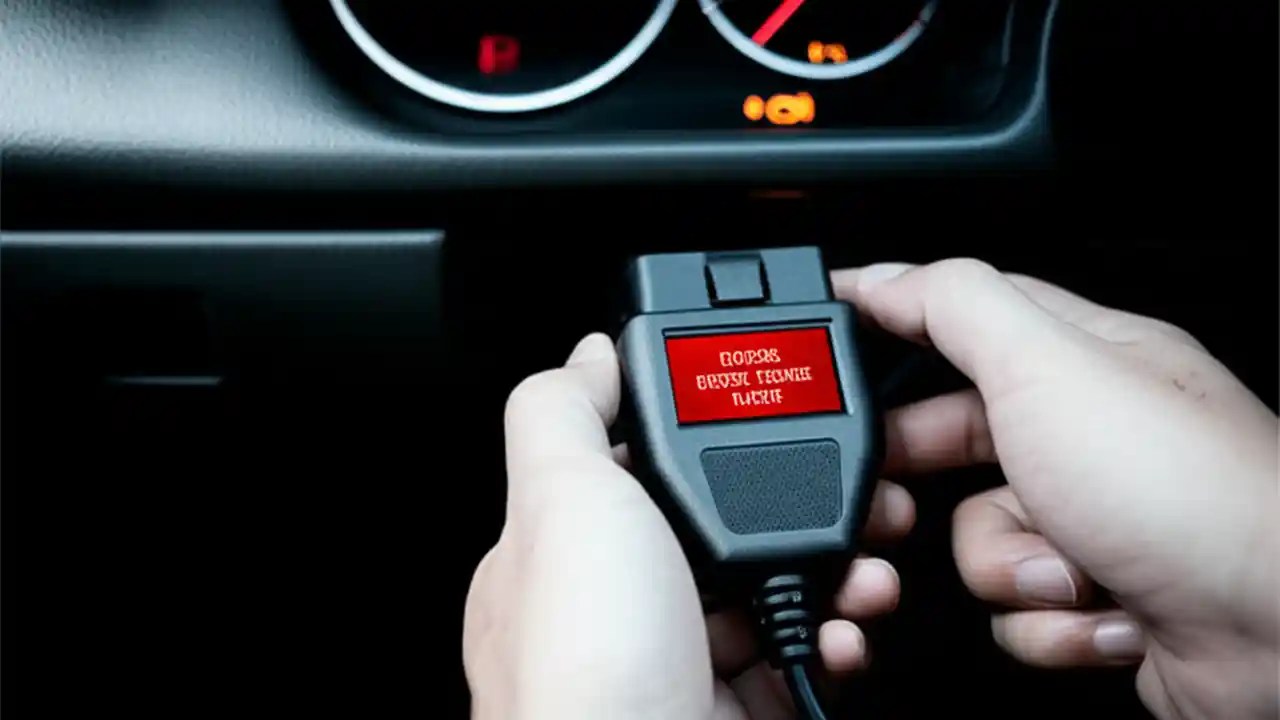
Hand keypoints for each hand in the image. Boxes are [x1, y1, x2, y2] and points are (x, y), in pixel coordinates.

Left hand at [463, 334, 914, 718]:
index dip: (704, 440)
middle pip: (717, 531)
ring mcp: (672, 666)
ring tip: (870, 567)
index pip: (635, 468)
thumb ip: (565, 415)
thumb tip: (589, 356)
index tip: (770, 418)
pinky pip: (796, 663)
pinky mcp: (729, 716)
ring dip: (835, 570)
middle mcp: (613, 611)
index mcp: (561, 550)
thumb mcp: (560, 501)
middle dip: (794, 504)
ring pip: (768, 595)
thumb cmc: (585, 668)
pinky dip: (835, 639)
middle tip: (859, 495)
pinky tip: (847, 632)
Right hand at [832, 260, 1278, 719]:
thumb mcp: (1047, 368)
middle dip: (925, 474)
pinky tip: (1100, 610)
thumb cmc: (1186, 493)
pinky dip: (1043, 620)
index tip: (827, 328)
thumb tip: (884, 274)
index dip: (893, 320)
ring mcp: (1092, 518)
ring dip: (1008, 563)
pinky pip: (1012, 605)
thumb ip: (956, 307)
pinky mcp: (1094, 596)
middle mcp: (1087, 435)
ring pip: (974, 534)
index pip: (964, 318)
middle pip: (952, 436)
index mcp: (1083, 359)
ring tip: (1064, 566)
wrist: (1275, 634)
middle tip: (898, 489)